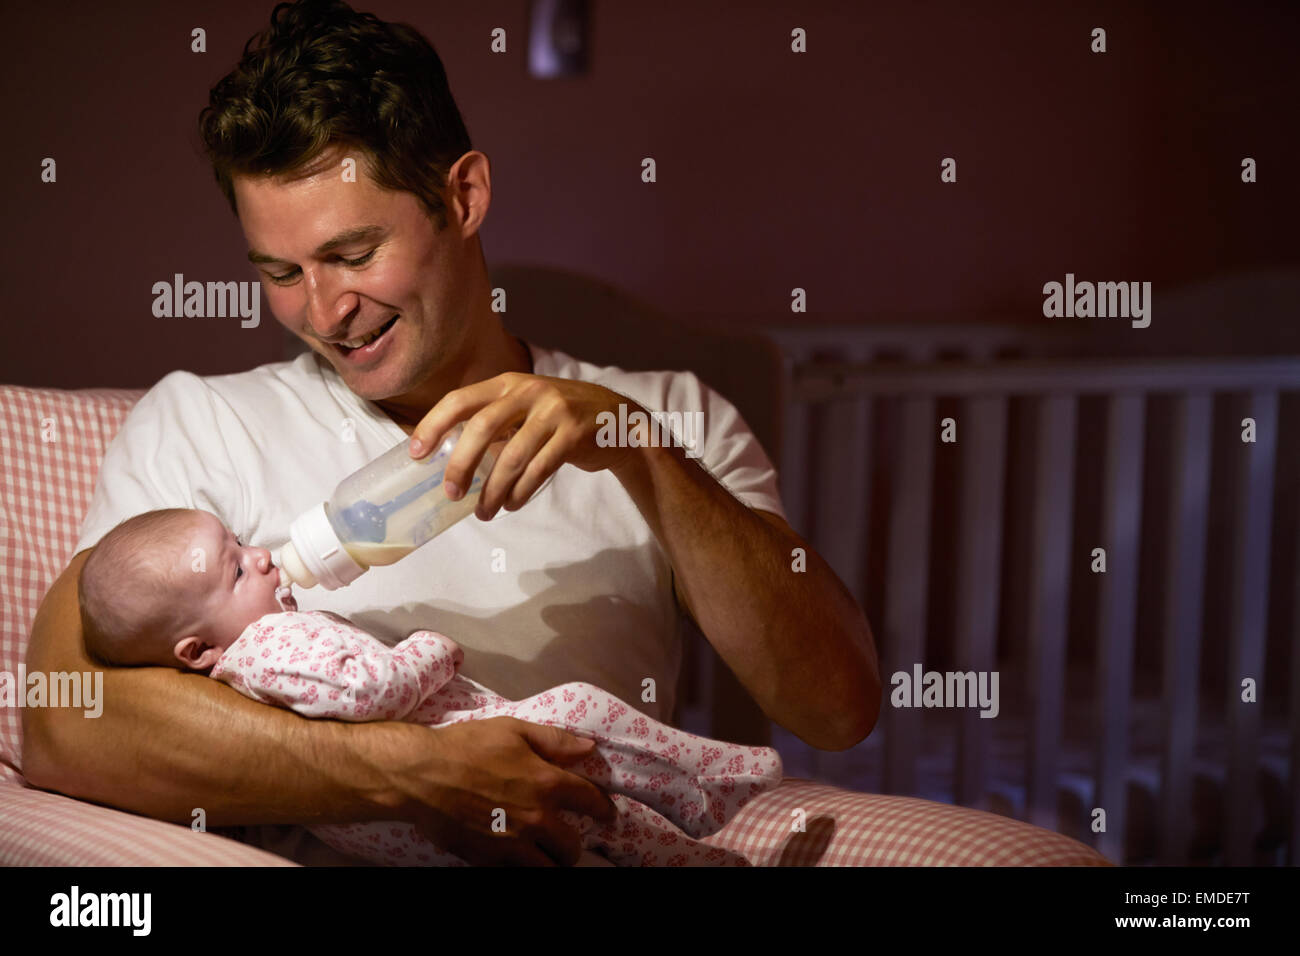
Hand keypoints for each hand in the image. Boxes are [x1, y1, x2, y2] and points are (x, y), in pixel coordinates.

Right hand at [371, 717, 617, 865]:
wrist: (421, 777)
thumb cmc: (466, 747)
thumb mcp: (513, 730)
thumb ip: (555, 740)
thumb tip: (589, 747)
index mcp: (547, 783)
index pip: (590, 801)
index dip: (603, 809)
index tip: (607, 815)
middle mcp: (537, 818)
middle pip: (571, 846)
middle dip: (573, 844)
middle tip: (567, 840)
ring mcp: (513, 844)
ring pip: (548, 869)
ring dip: (551, 863)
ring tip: (547, 856)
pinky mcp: (489, 860)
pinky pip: (517, 874)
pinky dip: (522, 868)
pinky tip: (518, 859)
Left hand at [407, 372, 648, 519]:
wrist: (620, 421)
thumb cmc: (562, 419)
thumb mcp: (528, 408)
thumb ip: (497, 424)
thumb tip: (454, 460)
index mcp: (509, 382)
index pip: (461, 400)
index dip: (434, 425)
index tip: (416, 453)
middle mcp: (529, 391)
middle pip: (483, 428)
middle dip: (462, 464)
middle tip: (451, 493)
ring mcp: (555, 411)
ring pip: (513, 456)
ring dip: (494, 489)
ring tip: (484, 511)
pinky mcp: (575, 433)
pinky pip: (540, 468)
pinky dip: (522, 492)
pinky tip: (512, 504)